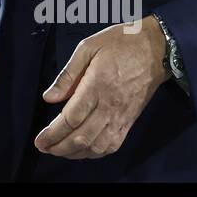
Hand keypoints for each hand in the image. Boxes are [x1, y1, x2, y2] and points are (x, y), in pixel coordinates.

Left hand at [34, 15, 168, 158]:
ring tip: (59, 151)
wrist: (157, 49)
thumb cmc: (120, 43)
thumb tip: (49, 97)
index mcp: (97, 85)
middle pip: (82, 137)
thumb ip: (68, 74)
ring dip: (76, 153)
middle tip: (44, 148)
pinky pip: (112, 145)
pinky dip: (95, 153)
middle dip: (59, 147)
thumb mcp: (88, 47)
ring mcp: (122, 116)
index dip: (53, 133)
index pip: (71, 118)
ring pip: (97, 146)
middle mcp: (110, 106)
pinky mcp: (130, 121)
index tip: (40, 140)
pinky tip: (82, 150)